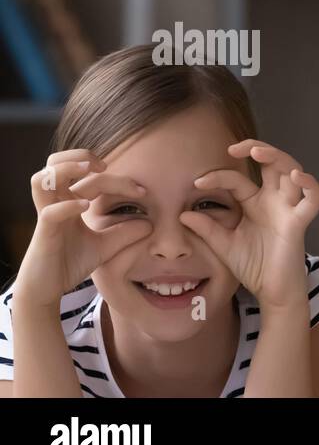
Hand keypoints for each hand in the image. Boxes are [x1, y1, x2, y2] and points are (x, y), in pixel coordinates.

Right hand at [14, 151, 151, 306]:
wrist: (49, 288)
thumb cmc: (71, 263)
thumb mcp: (106, 246)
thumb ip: (125, 233)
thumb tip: (150, 223)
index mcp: (68, 202)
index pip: (88, 176)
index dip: (117, 178)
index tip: (143, 192)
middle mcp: (55, 204)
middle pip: (56, 164)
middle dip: (79, 156)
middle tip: (104, 166)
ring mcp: (48, 217)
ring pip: (42, 179)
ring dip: (66, 170)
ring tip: (90, 171)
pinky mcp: (45, 234)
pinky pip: (50, 212)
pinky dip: (69, 205)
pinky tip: (86, 206)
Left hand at [179, 140, 318, 308]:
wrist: (271, 292)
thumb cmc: (253, 267)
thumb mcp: (224, 245)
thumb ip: (207, 229)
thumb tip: (183, 214)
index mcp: (255, 203)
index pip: (237, 179)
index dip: (218, 176)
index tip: (197, 183)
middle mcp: (274, 201)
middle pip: (273, 164)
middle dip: (257, 149)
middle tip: (235, 148)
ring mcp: (288, 210)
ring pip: (293, 172)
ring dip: (279, 158)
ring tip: (259, 153)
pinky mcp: (299, 223)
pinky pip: (314, 200)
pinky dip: (311, 185)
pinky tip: (298, 176)